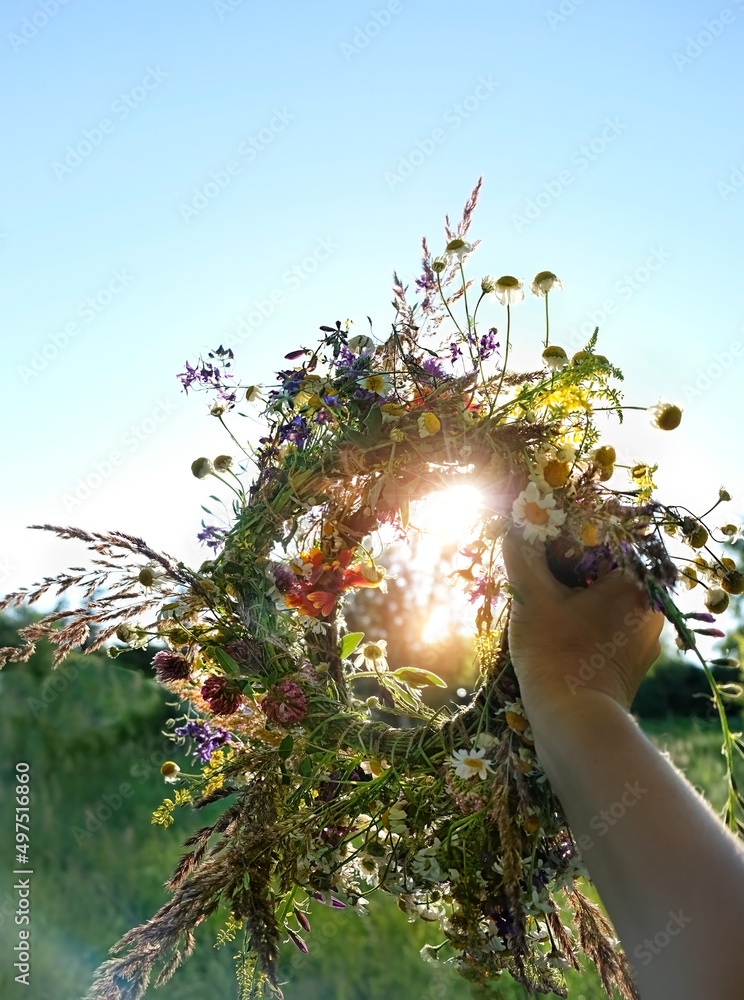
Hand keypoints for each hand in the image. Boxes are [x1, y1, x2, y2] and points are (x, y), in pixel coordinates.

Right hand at [501, 530, 663, 712]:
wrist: (573, 719)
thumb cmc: (553, 650)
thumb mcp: (531, 596)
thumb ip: (522, 555)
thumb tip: (513, 525)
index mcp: (633, 582)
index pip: (600, 544)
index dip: (565, 542)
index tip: (538, 549)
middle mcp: (650, 607)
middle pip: (605, 575)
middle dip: (570, 573)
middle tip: (537, 578)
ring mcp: (645, 639)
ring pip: (607, 604)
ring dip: (578, 601)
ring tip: (545, 608)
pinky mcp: (636, 664)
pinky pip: (611, 631)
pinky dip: (588, 627)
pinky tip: (560, 634)